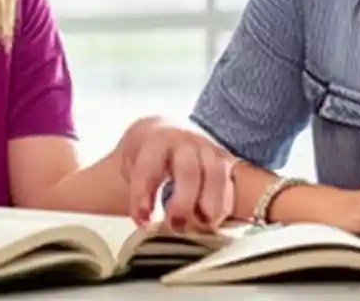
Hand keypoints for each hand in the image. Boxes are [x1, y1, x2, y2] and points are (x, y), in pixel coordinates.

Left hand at [117, 117, 237, 231]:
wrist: (165, 133)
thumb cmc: (144, 156)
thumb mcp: (129, 166)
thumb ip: (132, 192)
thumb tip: (129, 219)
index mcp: (154, 140)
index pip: (148, 166)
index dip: (144, 195)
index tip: (142, 220)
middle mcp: (183, 141)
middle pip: (188, 170)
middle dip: (183, 202)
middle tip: (175, 225)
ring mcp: (207, 149)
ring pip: (216, 175)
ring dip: (210, 206)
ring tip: (200, 227)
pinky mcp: (225, 161)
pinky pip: (231, 183)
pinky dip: (224, 206)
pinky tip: (212, 223)